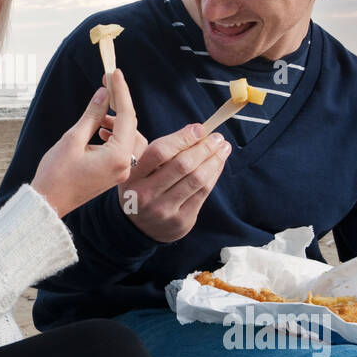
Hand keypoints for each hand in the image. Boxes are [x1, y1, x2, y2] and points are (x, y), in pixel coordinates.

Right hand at [30, 70, 137, 217]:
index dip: (121, 91)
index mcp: (117, 157)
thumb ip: (92, 115)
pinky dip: (116, 136)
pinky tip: (100, 130)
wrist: (48, 204)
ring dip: (118, 122)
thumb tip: (104, 93)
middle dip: (120, 106)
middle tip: (106, 88)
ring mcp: (121, 172)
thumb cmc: (56, 174)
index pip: (126, 116)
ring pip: (131, 138)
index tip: (114, 73)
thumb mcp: (73, 139)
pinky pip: (124, 149)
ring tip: (100, 114)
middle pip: (132, 127)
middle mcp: (124, 166)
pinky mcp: (114, 175)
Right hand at [107, 120, 230, 242]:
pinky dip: (214, 175)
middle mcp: (146, 194)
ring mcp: (164, 209)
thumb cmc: (139, 188)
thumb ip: (153, 147)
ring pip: (197, 179)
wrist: (136, 228)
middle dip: (205, 148)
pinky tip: (218, 164)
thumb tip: (191, 130)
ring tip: (223, 148)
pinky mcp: (180, 220)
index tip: (200, 128)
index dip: (183, 138)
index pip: (160, 152)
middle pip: (182, 165)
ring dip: (214, 160)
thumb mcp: (134, 167)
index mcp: (133, 176)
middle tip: (218, 137)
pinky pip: (203, 193)